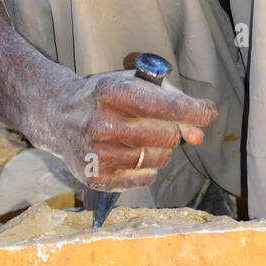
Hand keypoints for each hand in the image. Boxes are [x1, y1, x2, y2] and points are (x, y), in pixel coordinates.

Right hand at [53, 66, 217, 190]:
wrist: (57, 116)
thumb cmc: (104, 98)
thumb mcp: (132, 87)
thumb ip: (170, 104)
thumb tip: (199, 134)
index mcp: (109, 92)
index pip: (161, 105)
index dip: (190, 111)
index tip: (208, 113)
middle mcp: (100, 123)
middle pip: (164, 135)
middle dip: (174, 131)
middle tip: (164, 126)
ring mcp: (96, 153)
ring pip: (158, 159)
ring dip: (161, 150)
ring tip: (141, 140)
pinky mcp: (95, 177)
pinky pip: (144, 179)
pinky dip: (148, 168)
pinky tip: (132, 155)